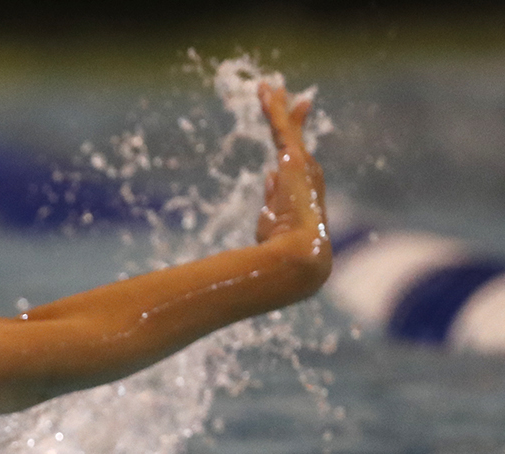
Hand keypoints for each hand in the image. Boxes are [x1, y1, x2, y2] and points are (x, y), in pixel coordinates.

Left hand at [255, 83, 329, 264]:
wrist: (299, 251)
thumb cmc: (285, 244)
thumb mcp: (272, 218)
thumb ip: (273, 196)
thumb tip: (269, 175)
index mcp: (299, 186)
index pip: (293, 157)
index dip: (288, 140)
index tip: (284, 128)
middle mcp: (305, 171)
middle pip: (292, 136)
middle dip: (287, 114)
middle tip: (282, 92)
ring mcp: (300, 163)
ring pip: (284, 128)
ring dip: (274, 106)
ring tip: (266, 86)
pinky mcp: (292, 157)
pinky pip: (279, 126)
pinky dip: (272, 108)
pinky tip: (265, 92)